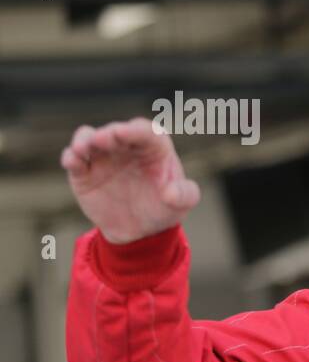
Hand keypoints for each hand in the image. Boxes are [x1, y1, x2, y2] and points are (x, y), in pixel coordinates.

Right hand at [61, 117, 200, 243]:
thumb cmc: (164, 209)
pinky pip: (74, 159)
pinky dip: (71, 157)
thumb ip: (185, 195)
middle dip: (109, 133)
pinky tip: (72, 161)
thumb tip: (172, 193)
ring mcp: (103, 157)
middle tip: (103, 139)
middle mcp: (126, 147)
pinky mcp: (84, 172)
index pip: (145, 132)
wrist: (140, 231)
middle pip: (115, 131)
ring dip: (85, 139)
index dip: (135, 130)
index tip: (126, 132)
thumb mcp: (181, 204)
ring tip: (83, 148)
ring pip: (89, 138)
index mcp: (153, 148)